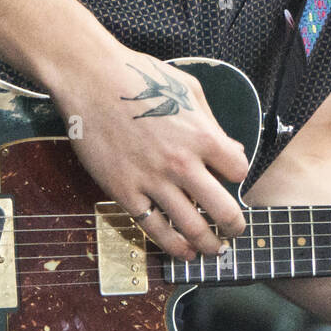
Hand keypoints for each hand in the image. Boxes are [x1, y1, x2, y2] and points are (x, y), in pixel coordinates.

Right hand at [49, 46, 249, 259]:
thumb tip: (231, 149)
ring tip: (213, 250)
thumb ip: (212, 122)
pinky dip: (172, 245)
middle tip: (235, 233)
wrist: (92, 80)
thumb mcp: (188, 89)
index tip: (231, 177)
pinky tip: (183, 252)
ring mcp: (153, 181)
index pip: (238, 170)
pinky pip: (154, 228)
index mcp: (202, 136)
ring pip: (190, 227)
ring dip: (207, 244)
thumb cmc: (140, 78)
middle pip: (222, 210)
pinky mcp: (124, 192)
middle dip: (233, 226)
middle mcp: (182, 163)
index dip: (237, 175)